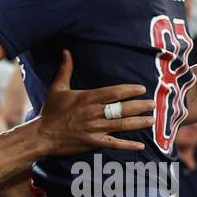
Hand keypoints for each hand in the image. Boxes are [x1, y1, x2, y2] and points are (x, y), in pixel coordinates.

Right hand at [32, 51, 153, 154]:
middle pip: (122, 108)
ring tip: (152, 120)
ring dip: (139, 122)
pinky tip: (140, 145)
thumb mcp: (57, 88)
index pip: (114, 92)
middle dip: (140, 106)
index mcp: (88, 98)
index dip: (129, 90)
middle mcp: (94, 113)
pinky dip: (128, 145)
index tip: (142, 88)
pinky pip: (114, 143)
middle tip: (153, 104)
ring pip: (122, 125)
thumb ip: (65, 69)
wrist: (42, 135)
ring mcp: (95, 129)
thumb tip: (66, 51)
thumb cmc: (50, 111)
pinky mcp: (93, 143)